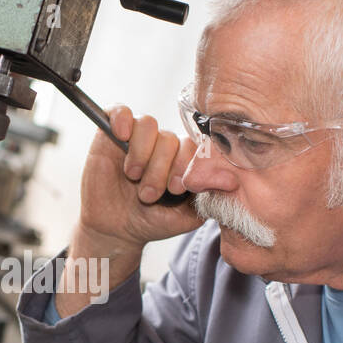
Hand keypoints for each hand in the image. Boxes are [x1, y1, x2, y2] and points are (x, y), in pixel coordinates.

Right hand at [76, 106, 201, 253]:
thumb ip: (208, 197)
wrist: (116, 231)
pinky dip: (122, 120)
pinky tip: (121, 137)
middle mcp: (162, 145)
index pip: (192, 146)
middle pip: (169, 138)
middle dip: (161, 169)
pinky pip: (120, 112)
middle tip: (150, 194)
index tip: (177, 189)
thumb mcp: (186, 216)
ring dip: (142, 155)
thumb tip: (232, 180)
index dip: (186, 165)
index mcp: (182, 159)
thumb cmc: (151, 221)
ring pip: (148, 125)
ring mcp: (136, 138)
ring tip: (133, 177)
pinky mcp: (110, 134)